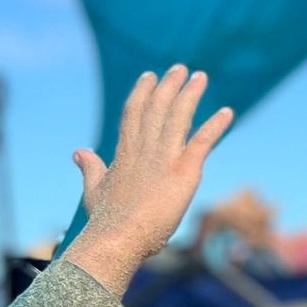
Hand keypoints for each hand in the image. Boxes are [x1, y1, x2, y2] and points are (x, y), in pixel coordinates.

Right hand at [63, 66, 235, 290]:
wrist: (118, 238)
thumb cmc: (106, 221)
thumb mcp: (94, 190)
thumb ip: (91, 168)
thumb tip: (79, 151)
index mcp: (124, 153)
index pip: (134, 114)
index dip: (143, 93)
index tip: (150, 76)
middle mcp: (144, 149)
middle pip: (157, 108)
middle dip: (169, 86)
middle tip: (180, 68)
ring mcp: (164, 158)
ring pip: (178, 117)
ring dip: (191, 95)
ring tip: (201, 76)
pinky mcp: (184, 171)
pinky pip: (202, 142)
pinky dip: (215, 126)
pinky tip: (228, 112)